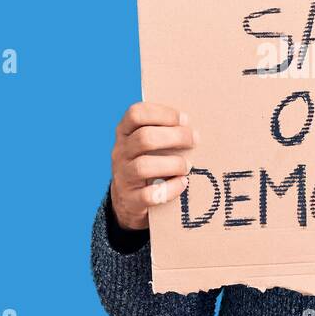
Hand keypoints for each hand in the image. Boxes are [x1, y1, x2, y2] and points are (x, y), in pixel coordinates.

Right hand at [110, 102, 197, 229]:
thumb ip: (162, 132)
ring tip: (188, 166)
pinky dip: (170, 189)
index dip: (162, 113)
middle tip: (194, 140)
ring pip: (144, 166)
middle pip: (144, 138)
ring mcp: (123, 177)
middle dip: (175, 137)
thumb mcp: (146, 145)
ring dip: (173, 164)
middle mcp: (120, 153)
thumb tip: (194, 128)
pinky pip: (149, 195)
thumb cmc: (147, 163)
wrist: (127, 201)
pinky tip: (182, 184)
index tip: (185, 119)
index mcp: (124, 133)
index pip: (136, 114)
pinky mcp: (130, 200)